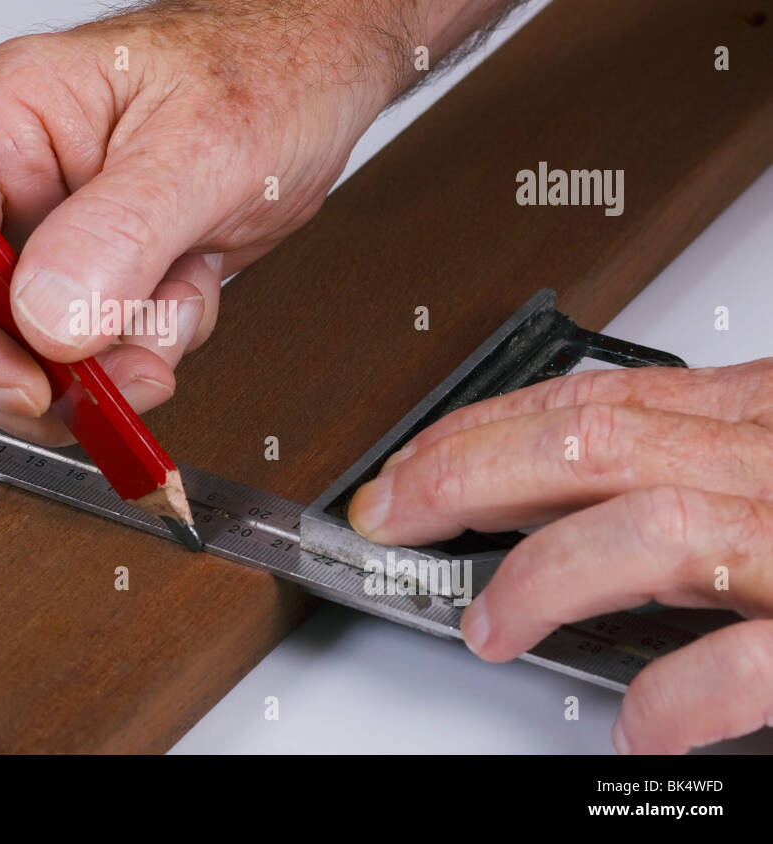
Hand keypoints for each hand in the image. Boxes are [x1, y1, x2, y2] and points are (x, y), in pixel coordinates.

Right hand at [0, 8, 380, 443]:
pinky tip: (187, 289)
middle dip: (43, 365)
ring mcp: (46, 226)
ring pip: (30, 347)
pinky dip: (143, 347)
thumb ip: (119, 234)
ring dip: (111, 358)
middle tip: (121, 381)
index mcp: (4, 114)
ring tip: (182, 295)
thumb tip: (46, 319)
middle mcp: (9, 172)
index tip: (21, 387)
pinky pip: (88, 350)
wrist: (317, 76)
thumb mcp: (203, 145)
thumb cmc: (264, 67)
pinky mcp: (88, 268)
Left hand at [348, 359, 772, 752]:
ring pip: (646, 530)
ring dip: (541, 579)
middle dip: (464, 480)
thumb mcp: (767, 461)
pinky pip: (737, 663)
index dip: (479, 433)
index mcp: (755, 414)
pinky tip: (632, 725)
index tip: (408, 467)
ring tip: (484, 629)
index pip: (590, 402)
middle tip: (391, 520)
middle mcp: (770, 462)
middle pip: (590, 447)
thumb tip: (543, 488)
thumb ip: (679, 461)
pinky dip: (671, 695)